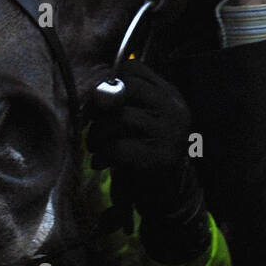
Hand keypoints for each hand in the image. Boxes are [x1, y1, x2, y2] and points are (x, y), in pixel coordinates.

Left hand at [86, 64, 207, 263]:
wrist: (171, 196)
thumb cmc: (147, 153)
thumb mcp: (141, 121)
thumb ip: (123, 102)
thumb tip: (95, 92)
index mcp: (170, 95)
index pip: (134, 69)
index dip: (109, 82)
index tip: (100, 104)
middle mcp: (174, 109)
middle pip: (126, 88)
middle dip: (100, 106)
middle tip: (90, 124)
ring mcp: (171, 133)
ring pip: (119, 118)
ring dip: (97, 134)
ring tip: (94, 146)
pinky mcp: (160, 158)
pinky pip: (119, 147)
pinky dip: (102, 155)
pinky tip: (100, 163)